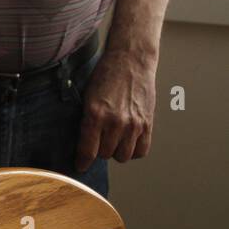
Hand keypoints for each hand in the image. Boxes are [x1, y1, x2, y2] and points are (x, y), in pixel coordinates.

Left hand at [75, 46, 157, 170]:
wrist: (131, 61)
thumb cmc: (105, 75)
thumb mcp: (87, 95)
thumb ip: (87, 118)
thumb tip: (83, 140)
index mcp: (95, 114)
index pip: (88, 150)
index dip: (82, 161)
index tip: (80, 166)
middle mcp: (115, 122)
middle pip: (105, 155)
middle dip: (99, 151)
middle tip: (98, 140)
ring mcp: (133, 125)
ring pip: (123, 156)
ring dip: (116, 151)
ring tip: (113, 139)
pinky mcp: (148, 124)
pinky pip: (141, 151)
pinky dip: (134, 150)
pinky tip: (128, 140)